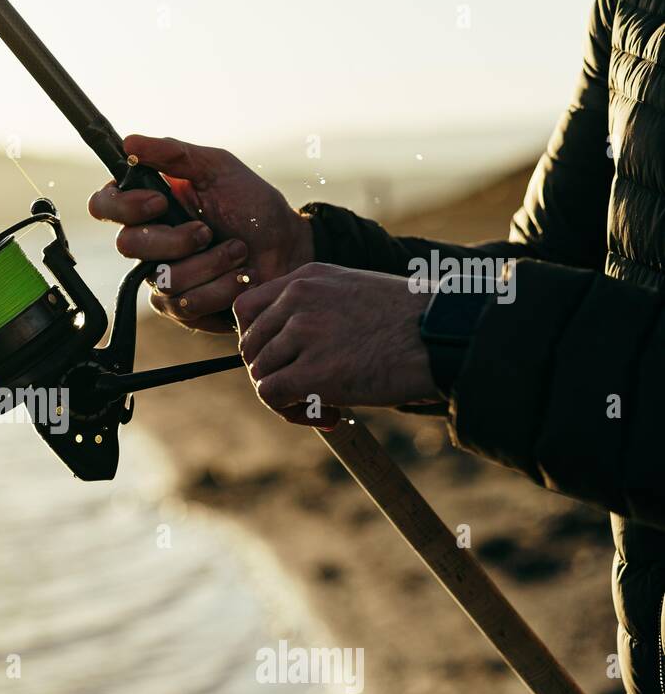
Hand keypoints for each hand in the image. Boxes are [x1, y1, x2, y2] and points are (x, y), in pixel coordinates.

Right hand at [87, 134, 313, 333]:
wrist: (287, 248)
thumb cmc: (252, 205)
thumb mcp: (217, 168)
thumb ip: (174, 153)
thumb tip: (129, 141)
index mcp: (148, 204)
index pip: (104, 205)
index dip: (123, 206)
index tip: (160, 202)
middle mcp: (149, 242)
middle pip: (128, 245)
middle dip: (175, 240)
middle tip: (207, 231)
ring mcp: (161, 277)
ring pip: (163, 279)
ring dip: (210, 264)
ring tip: (237, 253)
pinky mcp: (180, 308)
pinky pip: (185, 304)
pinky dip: (220, 288)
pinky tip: (238, 278)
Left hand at [233, 263, 439, 427]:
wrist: (447, 336)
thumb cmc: (413, 322)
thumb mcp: (355, 295)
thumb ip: (317, 310)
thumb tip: (288, 351)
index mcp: (307, 278)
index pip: (247, 310)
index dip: (257, 341)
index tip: (283, 360)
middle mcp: (298, 300)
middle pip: (250, 347)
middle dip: (273, 374)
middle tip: (307, 391)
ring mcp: (303, 333)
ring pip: (260, 374)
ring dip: (286, 398)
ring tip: (325, 405)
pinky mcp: (312, 371)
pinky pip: (272, 396)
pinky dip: (291, 413)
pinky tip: (329, 415)